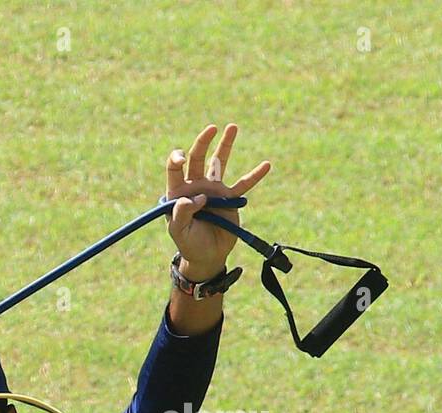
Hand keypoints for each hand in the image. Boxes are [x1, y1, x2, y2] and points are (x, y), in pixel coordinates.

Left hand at [166, 123, 270, 280]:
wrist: (207, 256)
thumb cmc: (188, 244)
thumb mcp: (179, 231)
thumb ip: (182, 213)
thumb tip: (198, 196)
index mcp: (178, 191)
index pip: (175, 167)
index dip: (176, 159)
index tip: (182, 160)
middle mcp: (195, 185)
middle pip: (197, 158)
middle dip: (203, 142)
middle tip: (212, 128)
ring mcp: (214, 190)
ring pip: (219, 163)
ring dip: (225, 145)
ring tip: (233, 127)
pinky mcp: (230, 199)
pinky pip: (244, 185)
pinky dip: (255, 176)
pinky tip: (266, 165)